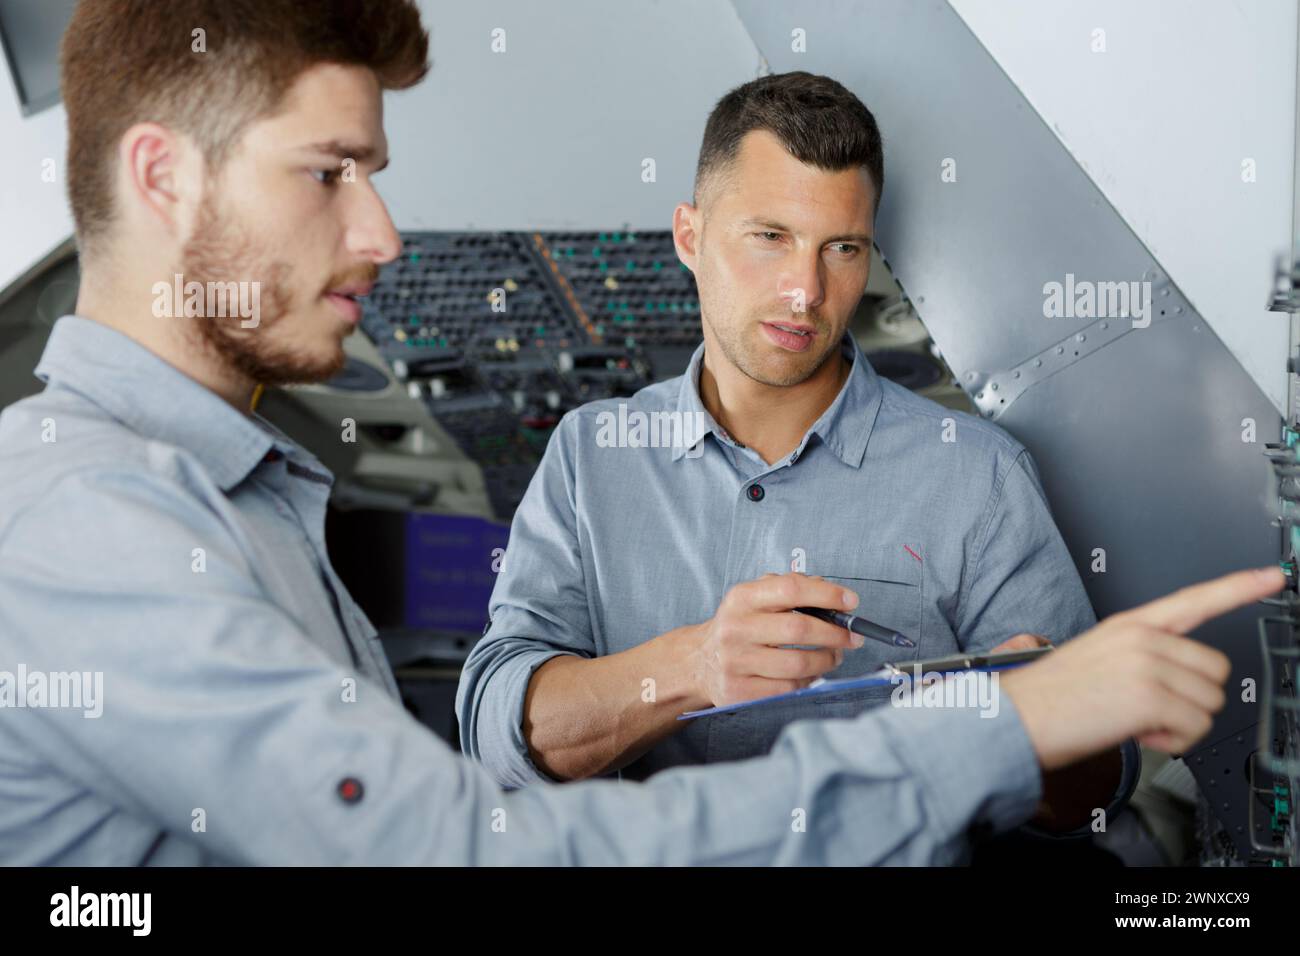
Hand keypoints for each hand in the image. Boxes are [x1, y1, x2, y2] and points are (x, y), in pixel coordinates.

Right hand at [688, 573, 862, 705]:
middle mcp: (735, 628)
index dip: (827, 594)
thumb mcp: (756, 597)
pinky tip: (810, 673)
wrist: (701, 661)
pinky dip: (808, 681)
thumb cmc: (741, 626)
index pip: (791, 589)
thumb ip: (791, 588)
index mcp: (742, 598)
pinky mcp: (739, 690)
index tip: (851, 601)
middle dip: (836, 633)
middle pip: (799, 629)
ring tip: (834, 655)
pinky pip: (788, 689)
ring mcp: (735, 661)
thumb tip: (835, 595)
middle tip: (852, 636)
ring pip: (798, 664)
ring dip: (827, 660)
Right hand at [1002, 567, 1284, 770]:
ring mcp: (1147, 663)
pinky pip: (1194, 728)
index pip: (1194, 599)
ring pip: (1210, 704)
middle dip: (1192, 701)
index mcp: (1129, 625)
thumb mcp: (1099, 661)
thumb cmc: (1049, 699)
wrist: (1015, 719)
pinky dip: (1171, 743)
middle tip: (1148, 710)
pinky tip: (1137, 734)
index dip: (1240, 587)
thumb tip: (1183, 687)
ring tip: (1135, 722)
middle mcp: (1142, 638)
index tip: (1272, 576)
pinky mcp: (1149, 695)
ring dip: (1180, 726)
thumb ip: (1146, 660)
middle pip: (1216, 671)